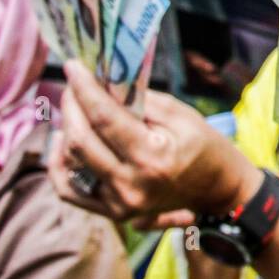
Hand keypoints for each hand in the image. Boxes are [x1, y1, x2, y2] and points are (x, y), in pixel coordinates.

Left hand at [49, 60, 261, 222]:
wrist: (218, 190)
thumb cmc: (205, 147)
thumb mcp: (180, 114)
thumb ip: (139, 100)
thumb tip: (103, 82)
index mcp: (151, 158)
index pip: (103, 118)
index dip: (84, 88)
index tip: (73, 66)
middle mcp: (130, 186)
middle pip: (80, 140)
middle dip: (71, 106)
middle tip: (73, 85)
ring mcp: (119, 205)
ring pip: (68, 164)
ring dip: (66, 130)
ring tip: (74, 110)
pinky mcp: (112, 213)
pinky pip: (69, 191)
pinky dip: (60, 165)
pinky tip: (64, 143)